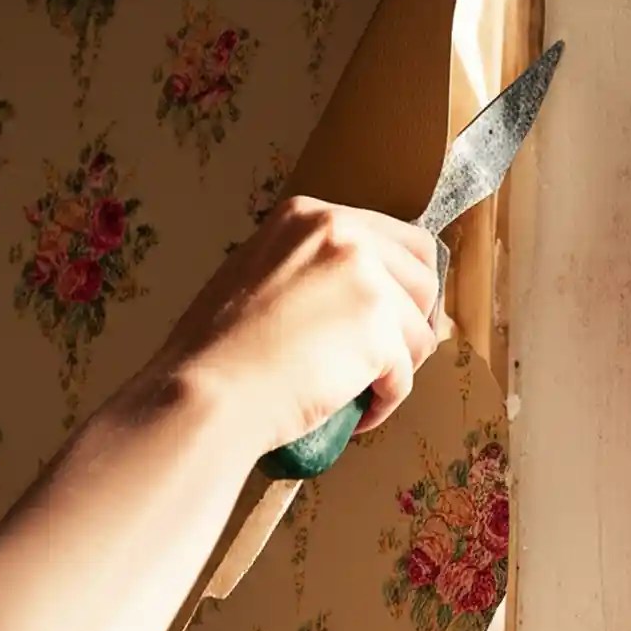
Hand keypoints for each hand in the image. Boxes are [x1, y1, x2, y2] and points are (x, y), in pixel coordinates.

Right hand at [157, 196, 440, 454]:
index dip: (403, 286)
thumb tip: (358, 295)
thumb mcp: (257, 271)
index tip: (390, 318)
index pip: (400, 241)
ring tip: (359, 390)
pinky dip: (385, 401)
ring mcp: (366, 281)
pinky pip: (405, 376)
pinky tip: (356, 414)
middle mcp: (344, 235)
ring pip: (420, 333)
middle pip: (423, 280)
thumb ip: (310, 268)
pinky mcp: (380, 332)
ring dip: (397, 368)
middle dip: (411, 324)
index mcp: (312, 217)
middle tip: (385, 358)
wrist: (207, 392)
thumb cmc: (216, 349)